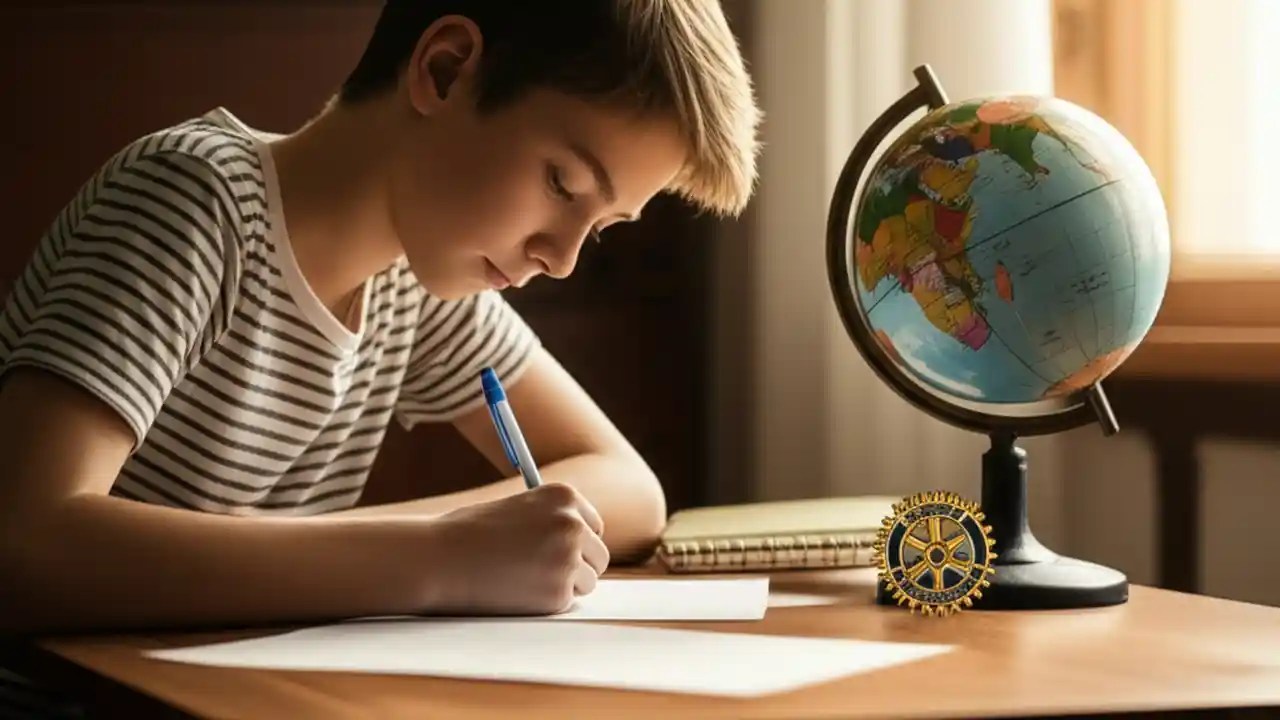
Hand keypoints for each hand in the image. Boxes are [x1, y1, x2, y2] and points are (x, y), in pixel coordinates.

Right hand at [421, 483, 609, 614]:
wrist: (439, 558)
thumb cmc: (467, 533)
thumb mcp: (515, 509)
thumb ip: (548, 520)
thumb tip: (578, 541)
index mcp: (563, 496)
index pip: (593, 525)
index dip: (577, 541)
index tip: (559, 551)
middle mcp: (573, 524)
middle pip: (599, 555)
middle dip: (578, 566)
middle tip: (545, 574)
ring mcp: (568, 560)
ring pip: (587, 582)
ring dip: (563, 585)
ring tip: (523, 580)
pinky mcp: (558, 594)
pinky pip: (565, 603)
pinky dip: (545, 603)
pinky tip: (515, 592)